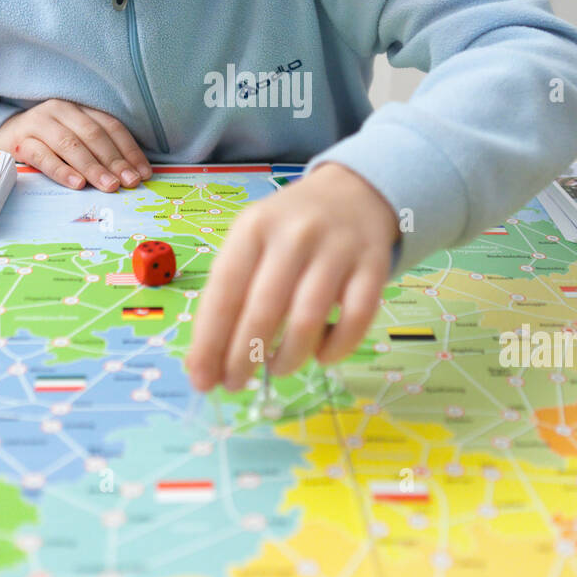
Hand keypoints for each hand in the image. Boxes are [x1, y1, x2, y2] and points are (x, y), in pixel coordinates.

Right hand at [0, 99, 152, 191]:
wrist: (4, 138)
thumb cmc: (48, 143)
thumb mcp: (75, 140)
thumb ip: (99, 151)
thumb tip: (131, 175)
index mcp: (80, 108)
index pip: (111, 126)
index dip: (129, 150)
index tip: (143, 173)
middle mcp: (61, 110)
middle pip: (93, 135)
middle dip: (114, 161)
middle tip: (129, 182)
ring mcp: (39, 123)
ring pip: (71, 144)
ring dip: (93, 167)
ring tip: (109, 186)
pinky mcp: (20, 141)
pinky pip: (43, 155)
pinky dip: (62, 170)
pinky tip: (78, 183)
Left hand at [185, 161, 399, 391]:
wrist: (353, 192)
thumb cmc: (289, 229)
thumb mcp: (252, 243)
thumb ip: (229, 294)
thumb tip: (204, 362)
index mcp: (254, 228)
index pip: (225, 291)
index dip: (211, 341)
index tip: (203, 379)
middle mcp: (294, 235)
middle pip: (264, 309)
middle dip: (244, 357)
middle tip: (235, 384)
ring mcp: (337, 249)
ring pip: (308, 318)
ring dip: (288, 358)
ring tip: (277, 369)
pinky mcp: (373, 265)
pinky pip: (356, 318)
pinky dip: (337, 348)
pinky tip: (322, 356)